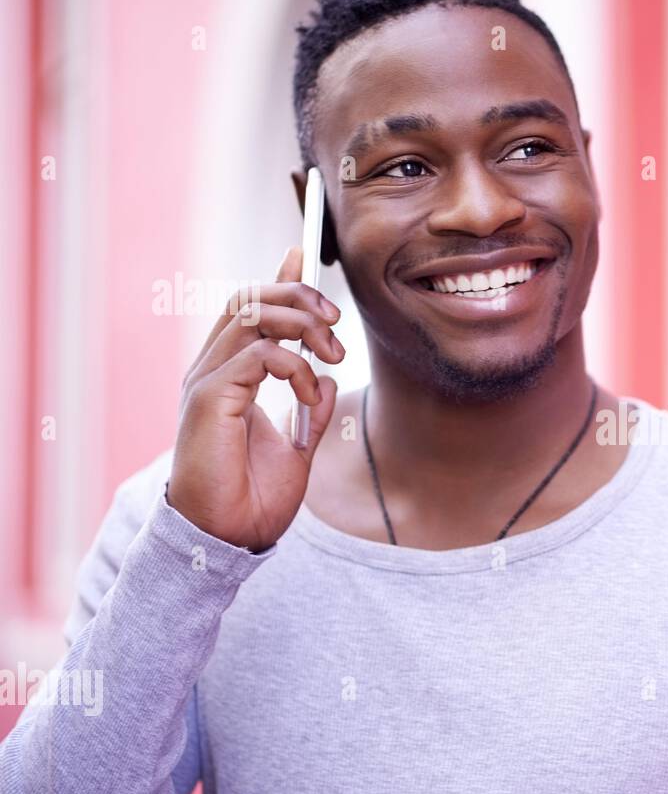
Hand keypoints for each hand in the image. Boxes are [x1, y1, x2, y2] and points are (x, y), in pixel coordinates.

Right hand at [167, 246, 344, 552]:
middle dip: (299, 296)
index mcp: (228, 378)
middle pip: (250, 299)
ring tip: (332, 353)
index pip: (249, 310)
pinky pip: (258, 353)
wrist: (227, 540)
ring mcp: (206, 382)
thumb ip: (311, 409)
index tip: (301, 253)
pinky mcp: (209, 398)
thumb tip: (330, 377)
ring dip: (302, 324)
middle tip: (336, 324)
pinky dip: (294, 365)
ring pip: (253, 314)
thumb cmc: (252, 501)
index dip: (276, 278)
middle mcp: (211, 371)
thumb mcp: (298, 447)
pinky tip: (309, 394)